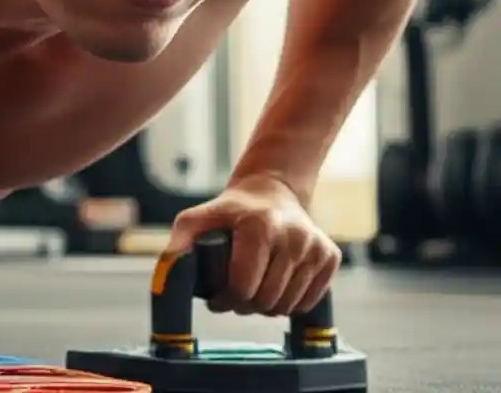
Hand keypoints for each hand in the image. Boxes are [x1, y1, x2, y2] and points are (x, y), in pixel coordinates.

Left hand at [165, 174, 341, 317]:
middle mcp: (293, 236)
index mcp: (259, 226)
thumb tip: (169, 277)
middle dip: (244, 306)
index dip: (226, 301)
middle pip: (266, 299)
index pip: (243, 286)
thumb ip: (179, 245)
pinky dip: (291, 305)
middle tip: (234, 298)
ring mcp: (315, 247)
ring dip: (267, 308)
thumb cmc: (230, 210)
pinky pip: (310, 301)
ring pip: (288, 305)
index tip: (217, 300)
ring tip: (253, 294)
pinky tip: (276, 291)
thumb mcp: (197, 218)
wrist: (273, 192)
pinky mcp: (330, 256)